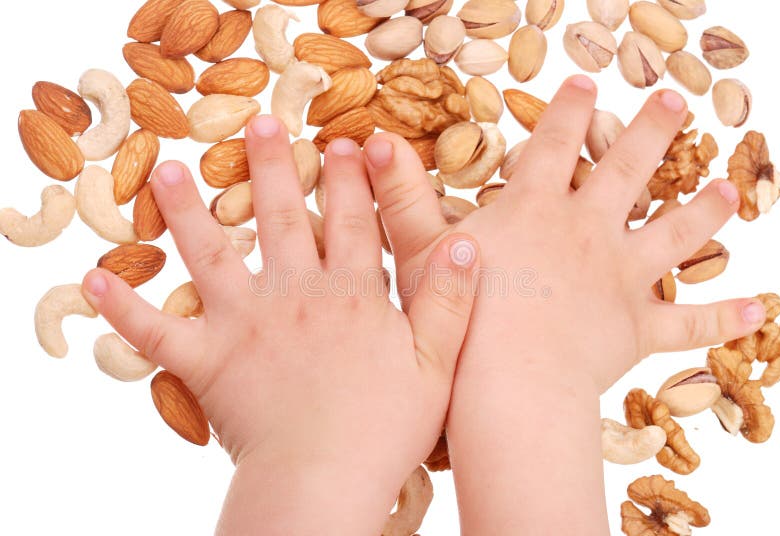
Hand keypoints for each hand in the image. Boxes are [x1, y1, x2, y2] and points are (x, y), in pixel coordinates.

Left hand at [80, 116, 480, 534]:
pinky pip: (157, 331)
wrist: (324, 480)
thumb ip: (449, 299)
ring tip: (165, 169)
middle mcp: (293, 294)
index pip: (351, 221)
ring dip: (186, 210)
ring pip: (209, 254)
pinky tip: (92, 278)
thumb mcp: (437, 362)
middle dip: (272, 166)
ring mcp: (244, 323)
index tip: (348, 140)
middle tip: (260, 123)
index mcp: (349, 294)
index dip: (351, 179)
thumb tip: (467, 242)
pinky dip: (123, 306)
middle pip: (279, 217)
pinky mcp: (206, 361)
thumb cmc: (385, 428)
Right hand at [363, 76, 765, 533]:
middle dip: (653, 130)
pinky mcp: (636, 326)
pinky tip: (760, 309)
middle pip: (628, 168)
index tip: (587, 83)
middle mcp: (588, 230)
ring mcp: (619, 276)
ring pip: (674, 233)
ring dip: (703, 210)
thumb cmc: (459, 319)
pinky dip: (724, 316)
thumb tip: (367, 142)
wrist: (507, 382)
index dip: (570, 110)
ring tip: (730, 190)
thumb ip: (399, 195)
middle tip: (675, 100)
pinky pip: (687, 322)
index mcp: (537, 207)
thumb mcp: (421, 249)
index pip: (555, 143)